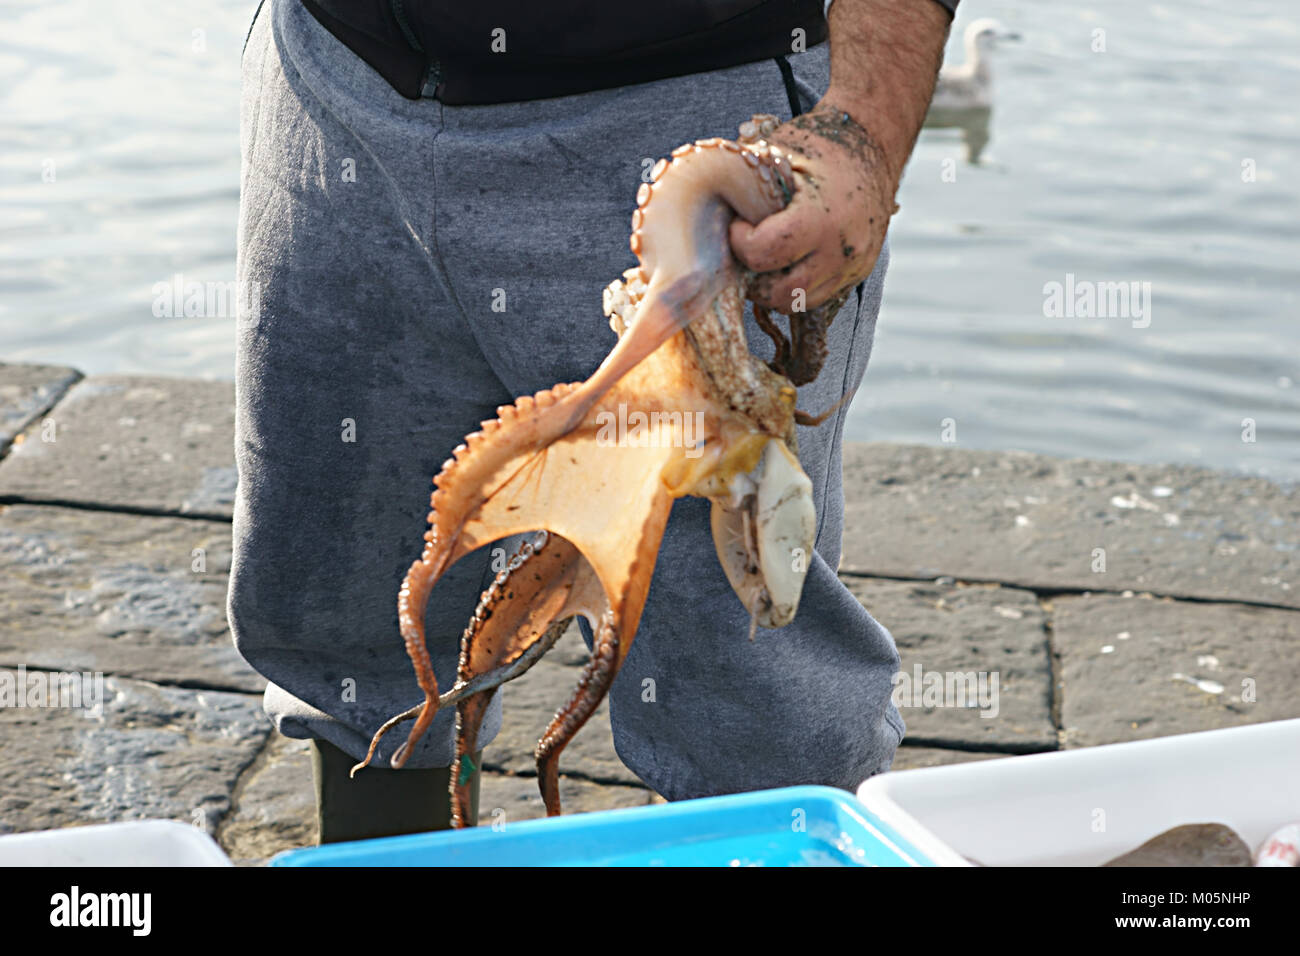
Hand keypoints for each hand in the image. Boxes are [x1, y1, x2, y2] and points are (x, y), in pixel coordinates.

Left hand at [728, 104, 896, 311]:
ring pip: (797, 303)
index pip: (764, 253)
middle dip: (753, 276)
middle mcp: (841, 249)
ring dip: (772, 288)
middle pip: (780, 293)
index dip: (740, 243)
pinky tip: (785, 262)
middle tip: (745, 249)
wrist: (875, 146)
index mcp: (821, 216)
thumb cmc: (821, 145)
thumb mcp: (781, 152)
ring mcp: (852, 267)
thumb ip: (746, 181)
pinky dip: (793, 287)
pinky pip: (815, 298)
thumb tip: (705, 206)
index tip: (738, 224)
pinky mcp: (857, 275)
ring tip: (764, 258)